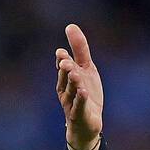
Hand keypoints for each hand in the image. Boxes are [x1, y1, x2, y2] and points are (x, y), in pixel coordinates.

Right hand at [56, 23, 103, 149]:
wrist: (88, 124)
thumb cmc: (85, 94)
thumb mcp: (86, 69)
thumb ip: (79, 50)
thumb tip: (70, 26)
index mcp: (66, 77)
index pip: (63, 65)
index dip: (62, 59)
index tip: (62, 52)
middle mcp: (66, 89)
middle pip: (66, 78)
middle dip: (66, 70)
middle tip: (66, 62)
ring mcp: (71, 103)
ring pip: (71, 91)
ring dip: (73, 83)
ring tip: (75, 74)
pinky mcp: (79, 115)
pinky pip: (79, 106)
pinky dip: (80, 99)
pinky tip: (83, 92)